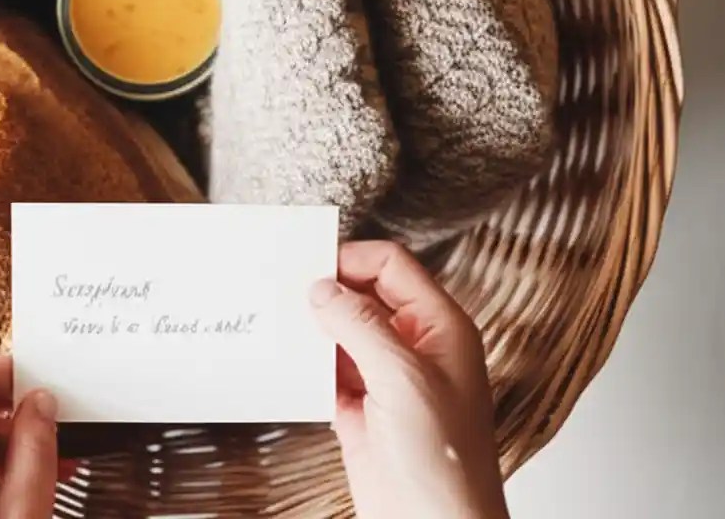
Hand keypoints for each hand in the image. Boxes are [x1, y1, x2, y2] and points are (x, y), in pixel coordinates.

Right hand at [311, 241, 508, 518]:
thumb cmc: (446, 463)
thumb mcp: (404, 380)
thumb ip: (362, 327)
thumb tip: (324, 289)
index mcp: (440, 328)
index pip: (392, 267)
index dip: (352, 260)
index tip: (310, 267)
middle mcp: (414, 348)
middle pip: (363, 296)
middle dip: (327, 292)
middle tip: (286, 292)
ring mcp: (385, 380)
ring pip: (341, 334)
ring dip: (312, 330)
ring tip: (279, 324)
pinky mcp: (359, 411)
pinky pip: (326, 373)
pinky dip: (305, 366)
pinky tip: (286, 362)